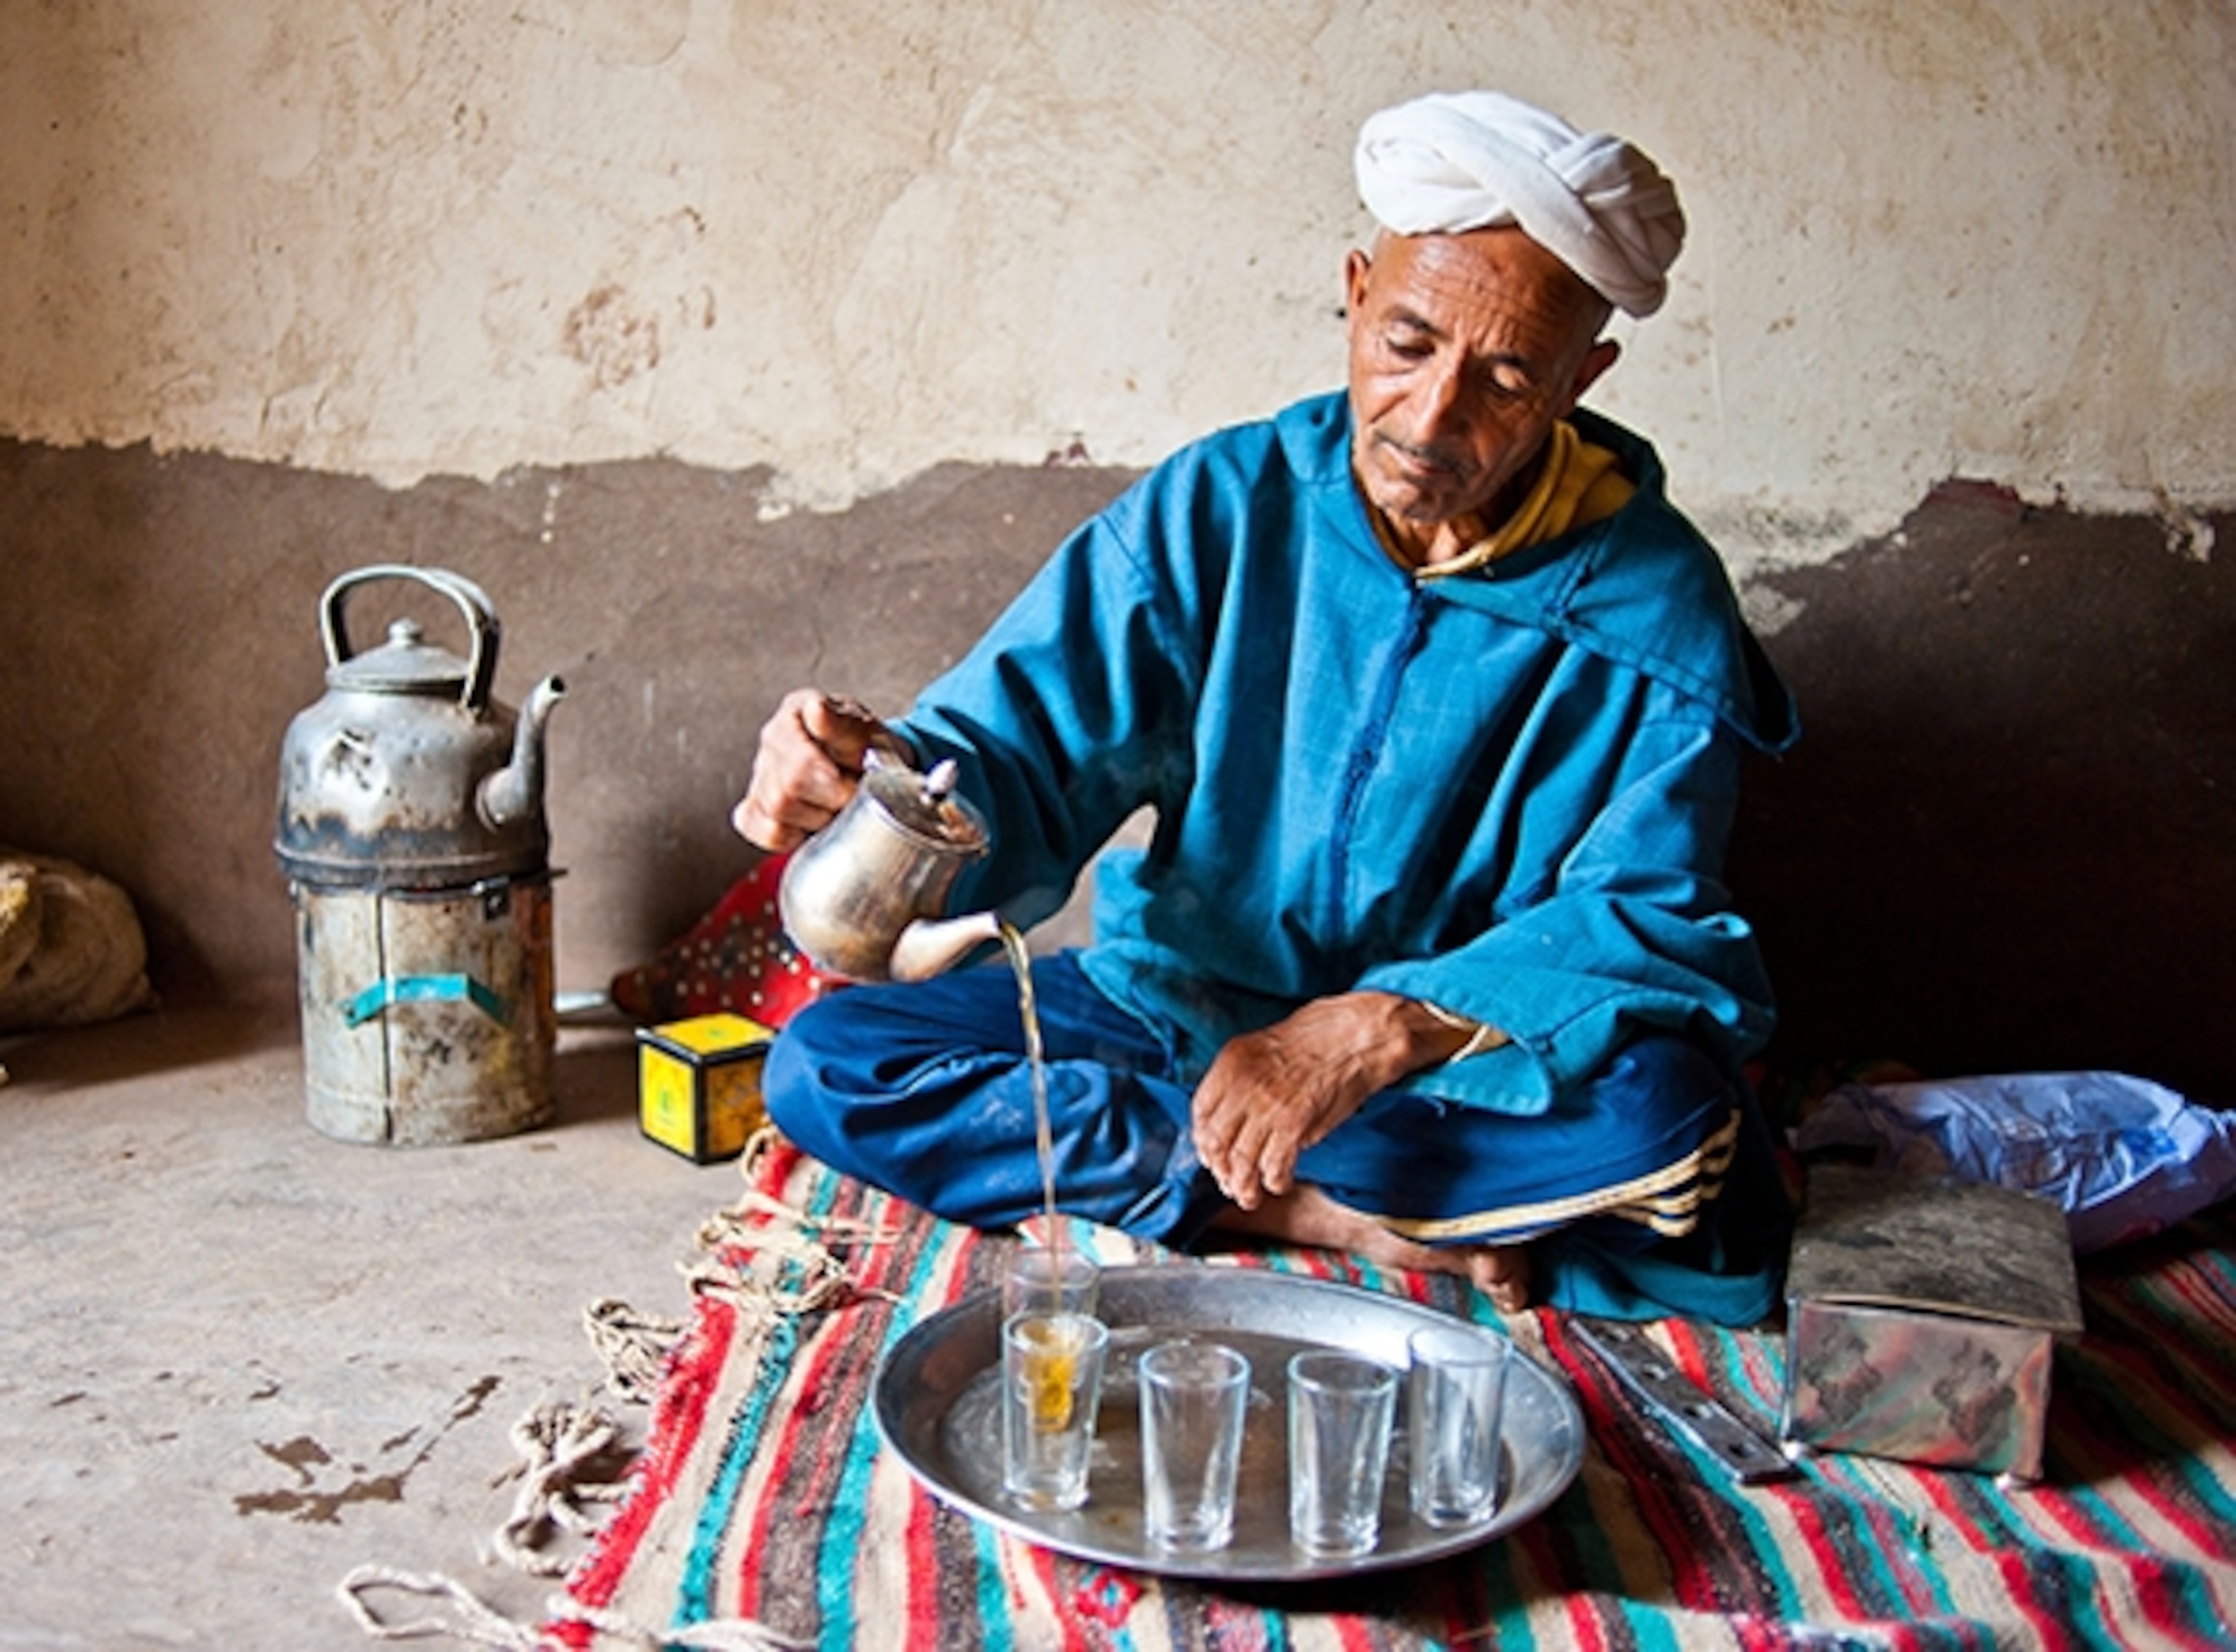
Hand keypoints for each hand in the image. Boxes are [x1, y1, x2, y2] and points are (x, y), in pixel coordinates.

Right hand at [731, 690, 908, 851]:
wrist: (873, 768)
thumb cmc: (867, 745)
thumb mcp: (866, 731)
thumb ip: (841, 724)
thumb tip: (816, 710)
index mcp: (796, 713)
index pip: (799, 755)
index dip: (831, 781)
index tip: (855, 786)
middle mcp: (772, 741)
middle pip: (789, 787)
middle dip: (830, 801)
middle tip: (854, 799)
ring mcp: (761, 775)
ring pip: (777, 811)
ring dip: (815, 818)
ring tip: (836, 808)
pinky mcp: (756, 808)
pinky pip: (766, 831)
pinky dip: (791, 836)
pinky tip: (810, 826)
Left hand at [1191, 992, 1467, 1210]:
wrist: (1358, 1036)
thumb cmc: (1317, 1037)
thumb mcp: (1263, 1047)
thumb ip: (1241, 1080)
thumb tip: (1231, 1119)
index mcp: (1231, 1063)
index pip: (1200, 1111)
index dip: (1203, 1139)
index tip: (1211, 1153)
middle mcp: (1243, 1086)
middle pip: (1216, 1141)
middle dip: (1220, 1169)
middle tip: (1228, 1181)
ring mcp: (1268, 1107)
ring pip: (1240, 1162)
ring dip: (1243, 1186)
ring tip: (1248, 1196)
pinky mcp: (1295, 1126)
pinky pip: (1273, 1167)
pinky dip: (1274, 1182)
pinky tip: (1279, 1183)